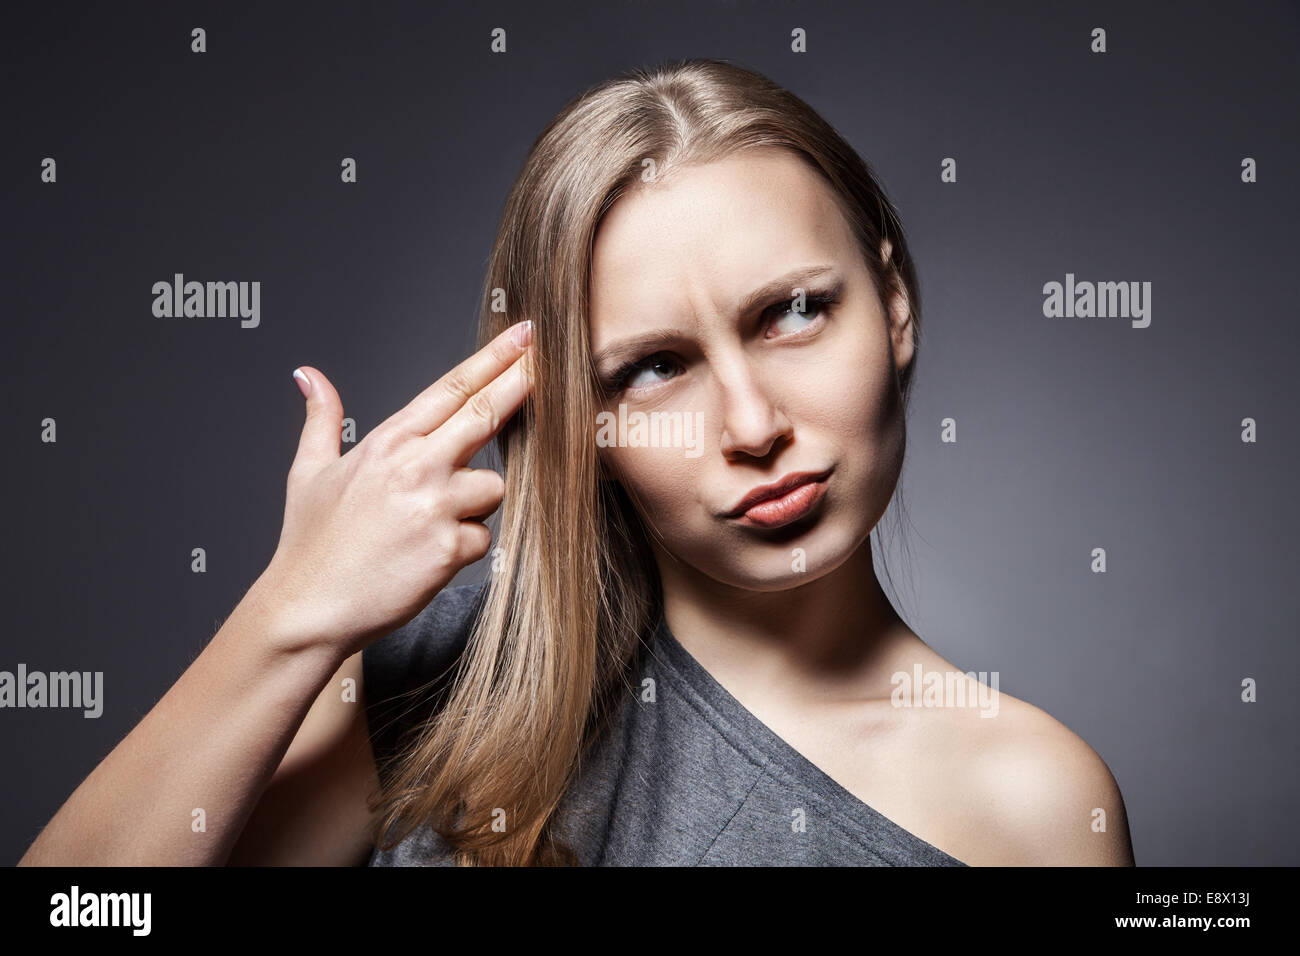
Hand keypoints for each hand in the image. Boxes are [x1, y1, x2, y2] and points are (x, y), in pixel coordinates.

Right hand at [254, 320, 533, 656]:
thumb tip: (308, 375)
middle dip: (522, 384)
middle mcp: (413, 467)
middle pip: (485, 414)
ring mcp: (434, 507)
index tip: (523, 336)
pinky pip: (482, 536)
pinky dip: (463, 546)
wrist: (307, 609)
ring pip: (492, 487)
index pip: (450, 389)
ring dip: (474, 503)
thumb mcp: (308, 472)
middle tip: (549, 361)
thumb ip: (321, 418)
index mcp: (386, 443)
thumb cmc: (311, 544)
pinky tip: (426, 557)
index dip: (493, 359)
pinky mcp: (449, 548)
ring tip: (427, 525)